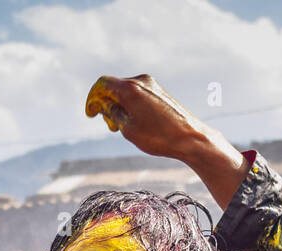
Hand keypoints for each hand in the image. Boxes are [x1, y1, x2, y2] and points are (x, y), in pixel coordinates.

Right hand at [85, 75, 247, 207]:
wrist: (191, 138)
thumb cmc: (159, 136)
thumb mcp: (127, 128)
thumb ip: (112, 113)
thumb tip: (104, 104)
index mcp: (129, 88)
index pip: (102, 84)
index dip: (92, 99)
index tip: (90, 115)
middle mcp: (141, 81)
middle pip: (114, 87)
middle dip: (106, 104)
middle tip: (109, 126)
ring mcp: (152, 85)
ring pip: (126, 91)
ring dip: (119, 106)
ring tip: (122, 127)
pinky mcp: (160, 92)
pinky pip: (138, 94)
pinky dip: (131, 106)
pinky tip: (135, 122)